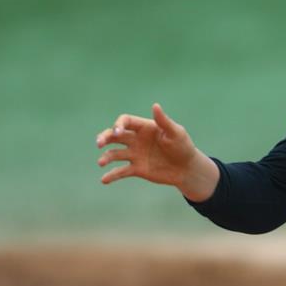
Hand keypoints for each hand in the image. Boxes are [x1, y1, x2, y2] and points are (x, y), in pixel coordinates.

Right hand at [95, 103, 218, 200]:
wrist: (187, 168)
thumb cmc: (183, 147)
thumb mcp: (176, 133)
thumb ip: (164, 121)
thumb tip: (155, 105)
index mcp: (144, 128)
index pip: (125, 121)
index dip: (119, 124)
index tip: (118, 131)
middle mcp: (136, 140)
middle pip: (114, 136)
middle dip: (105, 137)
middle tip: (99, 143)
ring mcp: (135, 154)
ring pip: (115, 154)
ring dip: (106, 157)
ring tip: (101, 162)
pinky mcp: (137, 169)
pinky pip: (121, 172)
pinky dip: (112, 176)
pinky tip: (104, 180)